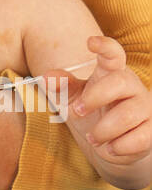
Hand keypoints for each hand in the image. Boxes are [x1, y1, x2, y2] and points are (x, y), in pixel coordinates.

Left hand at [54, 36, 151, 167]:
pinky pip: (139, 139)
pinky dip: (118, 147)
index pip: (114, 54)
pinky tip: (109, 148)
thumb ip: (63, 86)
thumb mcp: (74, 98)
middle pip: (120, 81)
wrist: (113, 146)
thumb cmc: (93, 113)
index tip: (90, 42)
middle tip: (76, 111)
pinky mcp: (151, 131)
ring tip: (92, 137)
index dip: (105, 46)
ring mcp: (145, 108)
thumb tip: (47, 77)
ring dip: (103, 130)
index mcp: (112, 73)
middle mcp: (132, 87)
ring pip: (127, 115)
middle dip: (95, 97)